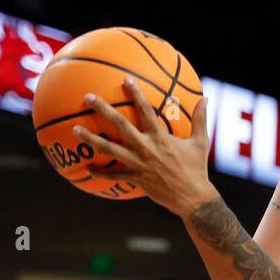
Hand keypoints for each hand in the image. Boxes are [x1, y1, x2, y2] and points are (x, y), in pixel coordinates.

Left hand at [72, 79, 215, 216]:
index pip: (146, 110)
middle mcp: (146, 148)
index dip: (136, 94)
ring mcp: (139, 164)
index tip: (125, 79)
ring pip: (110, 149)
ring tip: (74, 129)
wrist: (193, 199)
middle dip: (103, 109)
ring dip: (91, 139)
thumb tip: (205, 98)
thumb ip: (200, 119)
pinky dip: (100, 172)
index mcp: (161, 137)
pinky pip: (114, 175)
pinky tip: (87, 167)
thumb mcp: (201, 143)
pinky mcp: (136, 179)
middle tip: (88, 97)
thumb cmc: (197, 170)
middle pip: (120, 125)